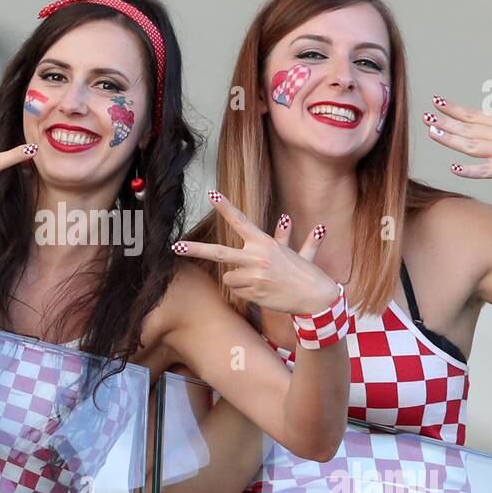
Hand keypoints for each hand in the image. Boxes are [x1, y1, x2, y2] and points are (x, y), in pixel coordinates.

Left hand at [172, 191, 339, 315]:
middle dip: (195, 250)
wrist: (315, 298)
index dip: (224, 206)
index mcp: (264, 243)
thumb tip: (294, 221)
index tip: (210, 195)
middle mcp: (256, 257)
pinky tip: (261, 292)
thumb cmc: (305, 273)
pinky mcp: (253, 293)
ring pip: (229, 276)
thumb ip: (287, 238)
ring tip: (259, 281)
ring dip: (238, 279)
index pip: (240, 221)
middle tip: (177, 247)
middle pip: (218, 252)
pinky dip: (244, 291)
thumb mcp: (296, 253)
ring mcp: (253, 276)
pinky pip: (237, 290)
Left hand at [423, 89, 491, 189]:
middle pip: (467, 127)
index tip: (436, 101)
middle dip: (444, 122)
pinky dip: (470, 170)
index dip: (453, 108)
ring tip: (432, 133)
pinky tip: (454, 168)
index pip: (473, 114)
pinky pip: (485, 170)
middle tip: (425, 117)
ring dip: (450, 139)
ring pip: (471, 145)